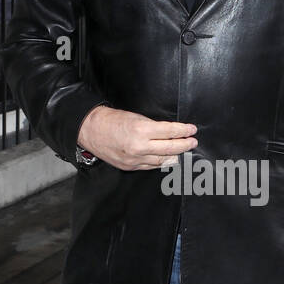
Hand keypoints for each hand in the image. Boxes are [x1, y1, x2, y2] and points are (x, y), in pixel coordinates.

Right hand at [78, 105, 196, 169]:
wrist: (90, 130)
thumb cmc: (111, 120)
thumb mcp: (135, 117)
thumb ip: (153, 127)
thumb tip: (169, 132)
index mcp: (140, 130)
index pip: (169, 131)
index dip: (183, 131)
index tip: (192, 129)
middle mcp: (138, 147)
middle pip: (169, 148)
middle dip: (184, 145)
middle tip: (193, 141)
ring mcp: (134, 159)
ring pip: (162, 160)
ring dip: (175, 155)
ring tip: (183, 150)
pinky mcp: (129, 166)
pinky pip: (150, 166)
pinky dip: (161, 162)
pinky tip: (168, 159)